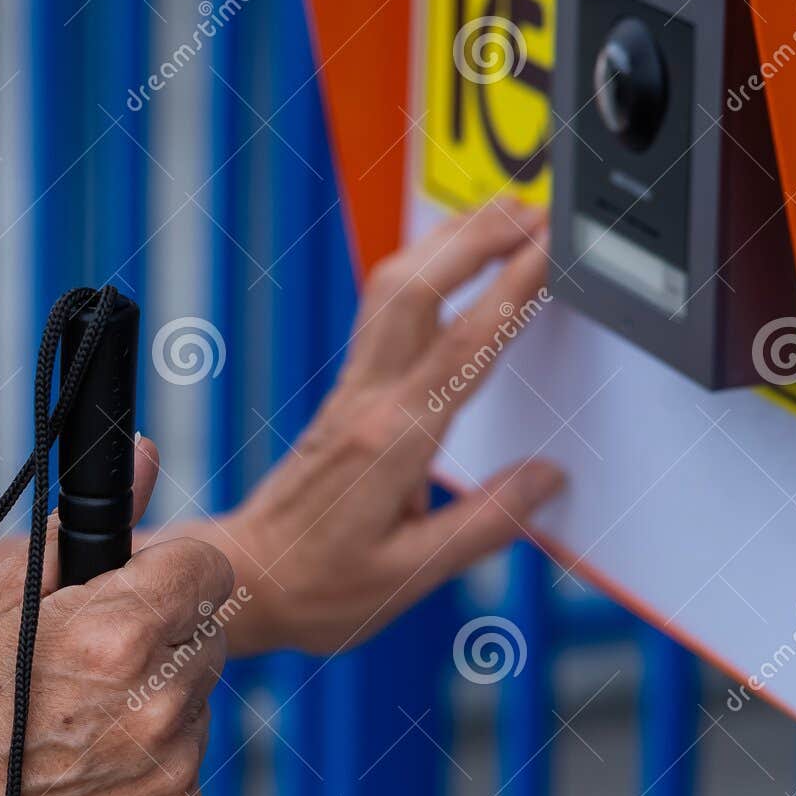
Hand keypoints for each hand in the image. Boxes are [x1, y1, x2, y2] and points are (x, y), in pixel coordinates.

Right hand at [0, 441, 233, 795]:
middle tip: (91, 662)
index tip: (135, 588)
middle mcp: (161, 703)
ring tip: (75, 726)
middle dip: (163, 636)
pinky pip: (184, 774)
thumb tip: (147, 457)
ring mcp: (174, 772)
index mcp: (122, 634)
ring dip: (156, 704)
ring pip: (197, 706)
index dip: (168, 572)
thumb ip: (85, 530)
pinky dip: (149, 770)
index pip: (208, 569)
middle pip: (207, 636)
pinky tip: (83, 776)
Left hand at [218, 199, 566, 654]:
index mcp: (391, 441)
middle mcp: (366, 404)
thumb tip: (549, 479)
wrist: (244, 580)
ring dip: (446, 244)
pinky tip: (445, 268)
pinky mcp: (342, 400)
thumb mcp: (410, 576)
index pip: (463, 347)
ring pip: (391, 291)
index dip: (512, 290)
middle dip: (476, 237)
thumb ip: (485, 525)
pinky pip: (381, 316)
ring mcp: (349, 395)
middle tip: (535, 208)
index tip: (551, 248)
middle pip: (417, 288)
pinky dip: (423, 274)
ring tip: (500, 216)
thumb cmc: (316, 588)